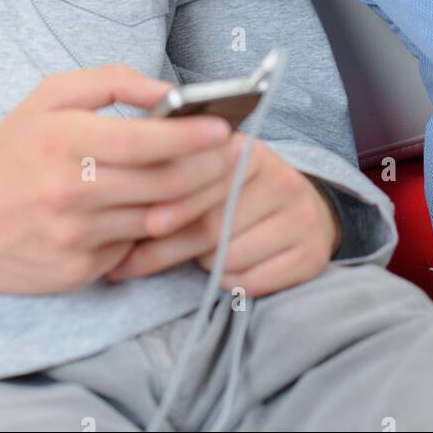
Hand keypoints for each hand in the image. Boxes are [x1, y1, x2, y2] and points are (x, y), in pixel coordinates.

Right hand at [0, 65, 236, 295]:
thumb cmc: (12, 151)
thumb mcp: (49, 97)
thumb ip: (112, 82)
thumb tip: (168, 91)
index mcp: (63, 140)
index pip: (146, 141)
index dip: (192, 135)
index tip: (224, 127)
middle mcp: (68, 192)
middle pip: (162, 184)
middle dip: (209, 168)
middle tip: (235, 155)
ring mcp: (73, 237)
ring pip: (156, 220)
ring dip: (194, 201)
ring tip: (215, 181)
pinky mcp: (76, 272)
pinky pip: (133, 248)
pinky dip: (154, 230)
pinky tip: (168, 211)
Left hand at [104, 137, 341, 297]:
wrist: (300, 211)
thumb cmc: (236, 193)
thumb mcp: (209, 175)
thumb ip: (173, 180)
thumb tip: (120, 209)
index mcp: (248, 151)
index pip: (200, 182)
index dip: (167, 210)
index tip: (136, 230)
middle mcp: (280, 179)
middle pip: (212, 226)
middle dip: (170, 248)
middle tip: (132, 264)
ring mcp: (301, 217)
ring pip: (230, 256)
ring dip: (205, 264)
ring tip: (198, 256)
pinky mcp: (312, 253)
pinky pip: (253, 281)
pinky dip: (231, 282)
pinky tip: (224, 270)